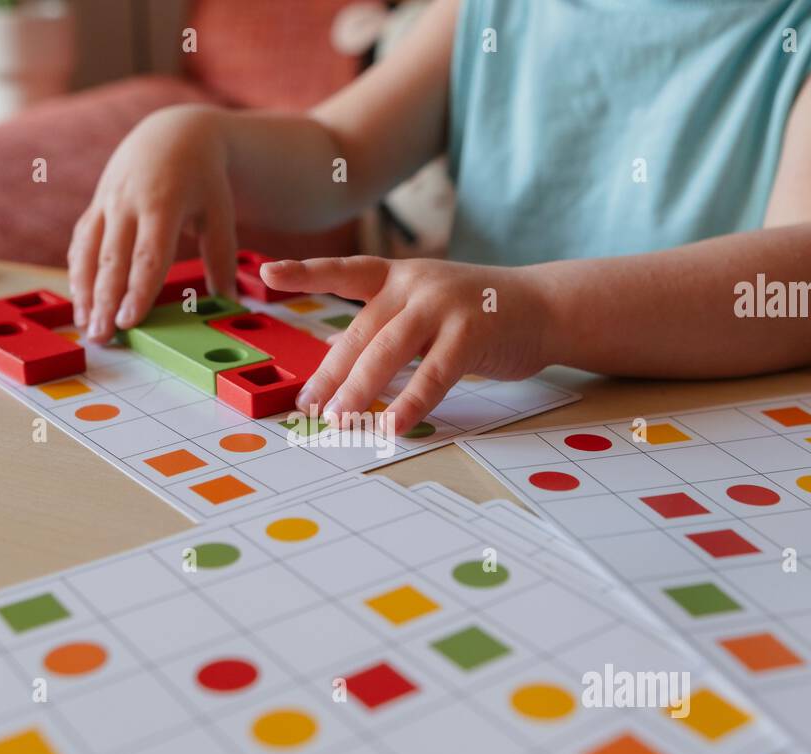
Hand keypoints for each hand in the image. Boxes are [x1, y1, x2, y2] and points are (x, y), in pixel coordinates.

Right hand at [68, 105, 238, 343]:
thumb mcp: (220, 211)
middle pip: (112, 259)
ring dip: (83, 291)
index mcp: (163, 203)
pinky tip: (78, 298)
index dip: (136, 291)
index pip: (147, 255)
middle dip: (103, 301)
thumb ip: (222, 256)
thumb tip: (230, 300)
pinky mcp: (96, 203)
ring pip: (87, 250)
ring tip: (85, 325)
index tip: (128, 322)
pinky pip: (81, 240)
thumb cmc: (203, 178)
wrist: (173, 133)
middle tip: (100, 337)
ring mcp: (107, 201)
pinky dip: (77, 270)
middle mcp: (128, 201)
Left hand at [261, 256, 553, 435]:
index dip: (305, 271)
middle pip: (362, 331)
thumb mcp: (423, 309)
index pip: (346, 270)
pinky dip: (409, 404)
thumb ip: (383, 327)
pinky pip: (432, 376)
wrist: (544, 307)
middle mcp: (416, 284)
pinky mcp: (471, 334)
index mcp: (398, 276)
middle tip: (308, 404)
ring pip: (388, 351)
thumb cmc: (476, 315)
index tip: (266, 272)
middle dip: (331, 372)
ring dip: (359, 390)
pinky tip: (390, 427)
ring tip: (338, 420)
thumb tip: (334, 355)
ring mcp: (444, 306)